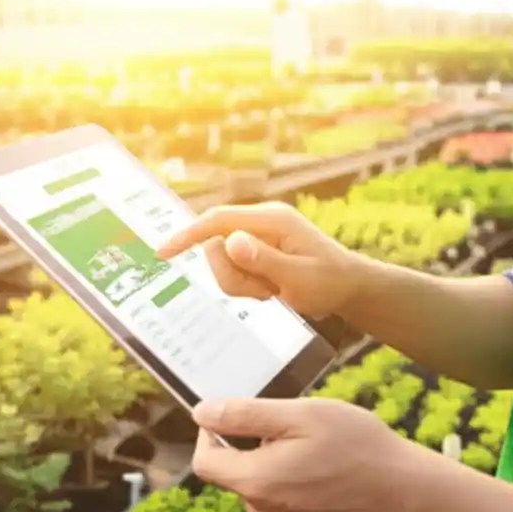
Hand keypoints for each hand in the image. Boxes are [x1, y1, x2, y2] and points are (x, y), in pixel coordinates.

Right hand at [157, 201, 368, 317]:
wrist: (348, 288)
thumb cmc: (330, 282)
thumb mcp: (300, 277)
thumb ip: (264, 260)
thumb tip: (230, 241)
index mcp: (272, 219)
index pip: (219, 220)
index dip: (189, 234)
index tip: (163, 253)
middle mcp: (260, 223)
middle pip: (216, 246)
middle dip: (232, 276)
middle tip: (266, 291)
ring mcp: (257, 238)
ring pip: (223, 264)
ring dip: (243, 285)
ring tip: (274, 291)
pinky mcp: (255, 252)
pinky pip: (233, 272)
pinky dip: (248, 288)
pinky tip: (272, 290)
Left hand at [189, 396, 442, 511]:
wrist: (406, 493)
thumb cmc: (356, 447)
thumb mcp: (300, 415)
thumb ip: (245, 415)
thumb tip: (201, 413)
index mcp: (255, 482)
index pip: (205, 461)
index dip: (210, 432)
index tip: (234, 412)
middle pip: (233, 471)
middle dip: (252, 443)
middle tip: (294, 424)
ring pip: (259, 482)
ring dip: (274, 460)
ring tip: (316, 446)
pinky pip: (281, 497)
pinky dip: (292, 478)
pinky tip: (327, 466)